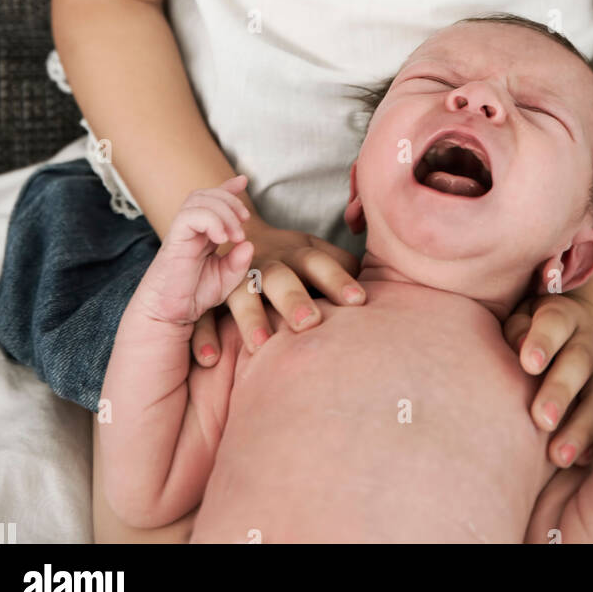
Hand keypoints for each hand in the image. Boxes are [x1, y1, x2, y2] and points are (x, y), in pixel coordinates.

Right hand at [138, 175, 255, 325]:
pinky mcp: (173, 240)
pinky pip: (190, 215)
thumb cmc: (193, 296)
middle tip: (245, 220)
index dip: (228, 187)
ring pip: (199, 199)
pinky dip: (210, 220)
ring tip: (234, 235)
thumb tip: (249, 243)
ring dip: (224, 210)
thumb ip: (238, 262)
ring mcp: (181, 232)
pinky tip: (222, 238)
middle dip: (231, 200)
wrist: (169, 315)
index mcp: (203, 233)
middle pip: (208, 194)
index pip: (213, 200)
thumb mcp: (225, 279)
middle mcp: (191, 228)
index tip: (243, 181)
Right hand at [191, 211, 364, 365]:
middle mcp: (266, 263)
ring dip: (250, 316)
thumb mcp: (314, 252)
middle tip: (310, 324)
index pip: (320, 263)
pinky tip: (208, 360)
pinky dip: (203, 335)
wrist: (233, 232)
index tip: (358, 301)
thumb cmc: (289, 257)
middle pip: (280, 277)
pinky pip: (200, 315)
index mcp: (297, 254)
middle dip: (294, 299)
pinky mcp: (206, 296)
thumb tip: (392, 287)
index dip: (337, 279)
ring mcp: (233, 277)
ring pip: (240, 293)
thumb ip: (344, 267)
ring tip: (260, 345)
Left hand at [504, 290, 592, 467]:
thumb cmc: (532, 330)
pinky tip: (577, 462)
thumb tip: (518, 349)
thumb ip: (517, 329)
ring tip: (558, 457)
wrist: (578, 335)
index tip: (528, 363)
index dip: (542, 342)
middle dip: (560, 391)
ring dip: (580, 428)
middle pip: (578, 363)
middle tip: (542, 418)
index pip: (554, 323)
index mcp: (564, 316)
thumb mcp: (522, 318)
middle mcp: (590, 342)